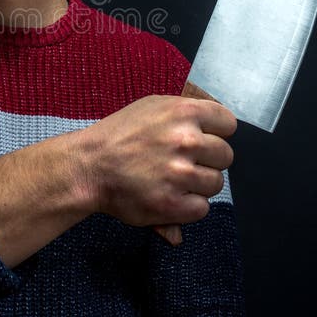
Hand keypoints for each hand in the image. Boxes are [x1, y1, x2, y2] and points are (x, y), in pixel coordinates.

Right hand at [76, 94, 235, 233]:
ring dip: (198, 184)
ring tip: (172, 179)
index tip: (203, 138)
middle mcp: (185, 140)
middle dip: (208, 160)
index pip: (228, 123)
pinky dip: (188, 207)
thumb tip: (220, 127)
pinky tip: (169, 195)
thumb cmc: (119, 134)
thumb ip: (187, 114)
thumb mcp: (152, 107)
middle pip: (225, 155)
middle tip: (182, 161)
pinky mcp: (172, 204)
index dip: (216, 132)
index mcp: (183, 112)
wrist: (88, 165)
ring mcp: (179, 174)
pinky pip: (202, 209)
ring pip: (216, 183)